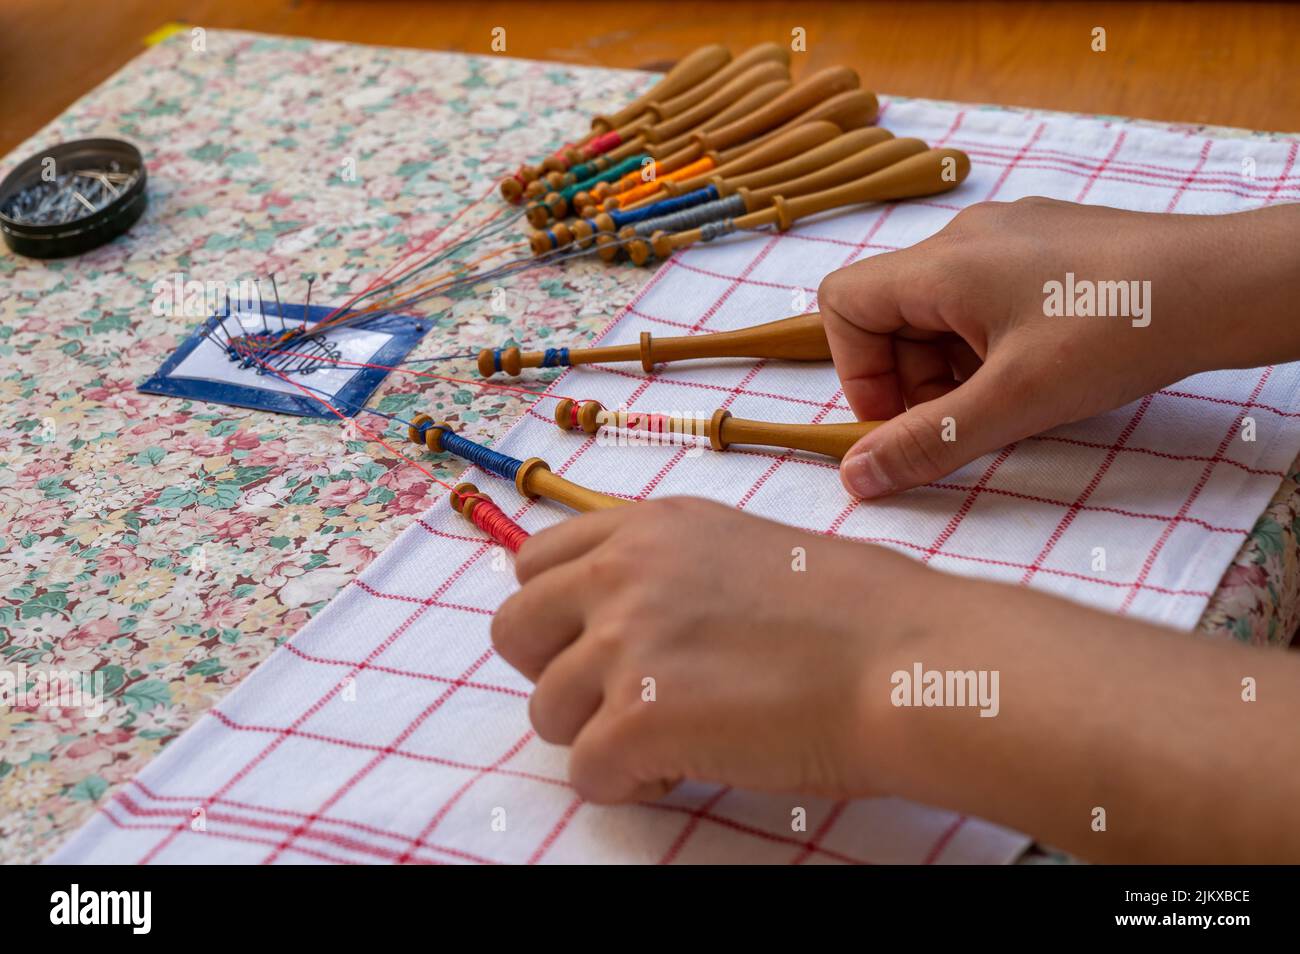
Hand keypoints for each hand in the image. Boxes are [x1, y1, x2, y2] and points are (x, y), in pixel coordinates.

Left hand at [491, 497, 931, 803]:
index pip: (537, 560)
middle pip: (513, 628)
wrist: (909, 660)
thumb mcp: (746, 550)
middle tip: (622, 698)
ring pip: (543, 710)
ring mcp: (623, 643)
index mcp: (650, 527)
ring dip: (598, 734)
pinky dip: (628, 783)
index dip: (560, 613)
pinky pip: (584, 772)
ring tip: (674, 738)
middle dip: (557, 672)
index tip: (600, 645)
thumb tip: (637, 621)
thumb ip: (673, 572)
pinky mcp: (635, 717)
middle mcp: (622, 572)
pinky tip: (689, 768)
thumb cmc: (860, 613)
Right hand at [818, 198, 1299, 497]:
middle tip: (961, 422)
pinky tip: (1040, 369)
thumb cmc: (1115, 332)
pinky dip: (989, 343)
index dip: (857, 370)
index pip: (845, 304)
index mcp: (942, 263)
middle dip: (910, 378)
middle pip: (893, 312)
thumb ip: (927, 442)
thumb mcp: (1013, 403)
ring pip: (942, 309)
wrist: (1226, 284)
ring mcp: (1010, 236)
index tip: (901, 418)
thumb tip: (856, 478)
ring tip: (1007, 401)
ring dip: (951, 366)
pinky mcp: (1049, 245)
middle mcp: (966, 237)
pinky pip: (986, 296)